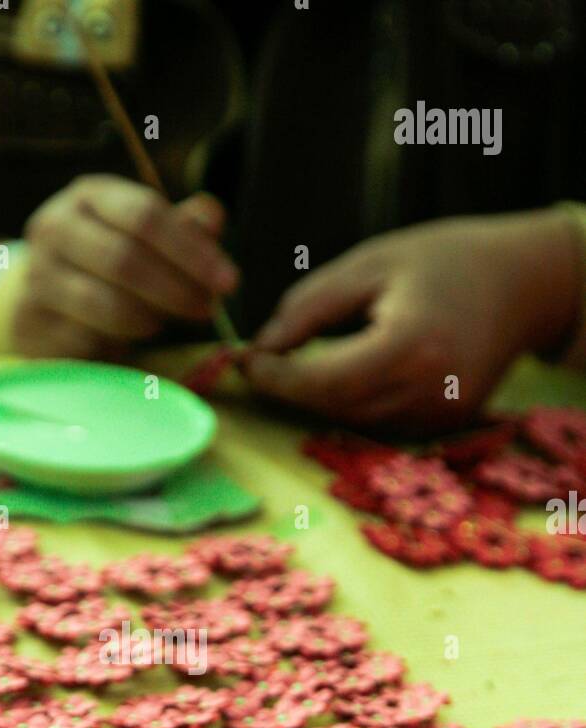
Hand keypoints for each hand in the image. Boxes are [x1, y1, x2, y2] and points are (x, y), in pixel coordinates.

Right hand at [12, 175, 238, 358]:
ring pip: (105, 304)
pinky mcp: (32, 323)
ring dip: (149, 319)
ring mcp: (38, 276)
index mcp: (90, 196)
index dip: (192, 250)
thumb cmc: (104, 259)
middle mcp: (55, 227)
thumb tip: (213, 217)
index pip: (146, 215)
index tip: (229, 282)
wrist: (38, 296)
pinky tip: (131, 340)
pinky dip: (118, 345)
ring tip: (166, 323)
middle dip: (176, 290)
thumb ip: (181, 226)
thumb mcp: (142, 233)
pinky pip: (87, 340)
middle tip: (206, 311)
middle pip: (125, 259)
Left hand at [242, 209, 581, 430]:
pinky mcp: (445, 426)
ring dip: (317, 399)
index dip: (278, 378)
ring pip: (354, 421)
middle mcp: (429, 392)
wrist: (523, 282)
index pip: (325, 382)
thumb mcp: (370, 264)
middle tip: (258, 363)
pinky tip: (339, 373)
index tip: (246, 360)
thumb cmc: (444, 259)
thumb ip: (309, 308)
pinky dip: (352, 403)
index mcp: (413, 345)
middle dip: (290, 390)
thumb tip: (262, 348)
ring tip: (292, 365)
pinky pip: (380, 422)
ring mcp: (440, 417)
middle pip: (335, 408)